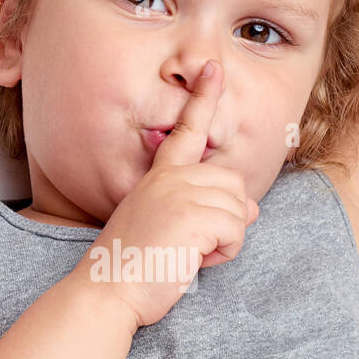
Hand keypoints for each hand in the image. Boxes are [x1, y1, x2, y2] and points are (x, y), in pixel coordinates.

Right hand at [85, 60, 259, 329]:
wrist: (106, 291)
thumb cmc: (135, 266)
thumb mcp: (170, 228)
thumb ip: (205, 210)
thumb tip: (252, 207)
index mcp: (158, 176)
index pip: (186, 131)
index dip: (203, 98)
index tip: (212, 67)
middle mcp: (170, 178)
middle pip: (232, 183)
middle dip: (226, 218)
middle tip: (191, 243)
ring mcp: (180, 195)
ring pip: (239, 208)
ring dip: (224, 239)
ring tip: (188, 253)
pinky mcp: (192, 218)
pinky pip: (236, 231)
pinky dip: (224, 253)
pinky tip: (192, 261)